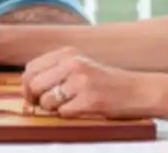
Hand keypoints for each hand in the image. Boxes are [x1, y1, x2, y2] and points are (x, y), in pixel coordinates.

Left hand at [22, 47, 157, 119]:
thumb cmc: (107, 82)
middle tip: (45, 105)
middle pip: (33, 84)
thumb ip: (56, 70)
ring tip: (70, 105)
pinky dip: (68, 115)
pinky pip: (63, 113)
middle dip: (35, 99)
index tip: (34, 95)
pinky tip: (81, 109)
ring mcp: (81, 82)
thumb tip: (27, 85)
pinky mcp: (89, 100)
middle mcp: (72, 63)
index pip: (30, 68)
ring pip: (46, 101)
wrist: (139, 90)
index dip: (27, 85)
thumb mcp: (80, 65)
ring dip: (53, 109)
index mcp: (68, 53)